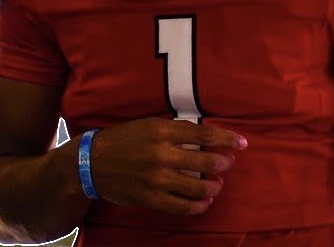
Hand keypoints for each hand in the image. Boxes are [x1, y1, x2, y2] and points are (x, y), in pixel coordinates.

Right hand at [87, 117, 244, 215]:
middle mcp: (161, 154)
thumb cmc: (120, 141)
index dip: (227, 139)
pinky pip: (185, 206)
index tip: (241, 143)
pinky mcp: (152, 198)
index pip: (204, 134)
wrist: (91, 163)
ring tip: (216, 184)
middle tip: (226, 163)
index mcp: (160, 132)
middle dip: (223, 163)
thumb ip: (173, 130)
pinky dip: (200, 205)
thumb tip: (203, 136)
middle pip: (207, 162)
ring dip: (214, 186)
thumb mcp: (145, 125)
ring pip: (200, 187)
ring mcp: (157, 179)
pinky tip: (204, 201)